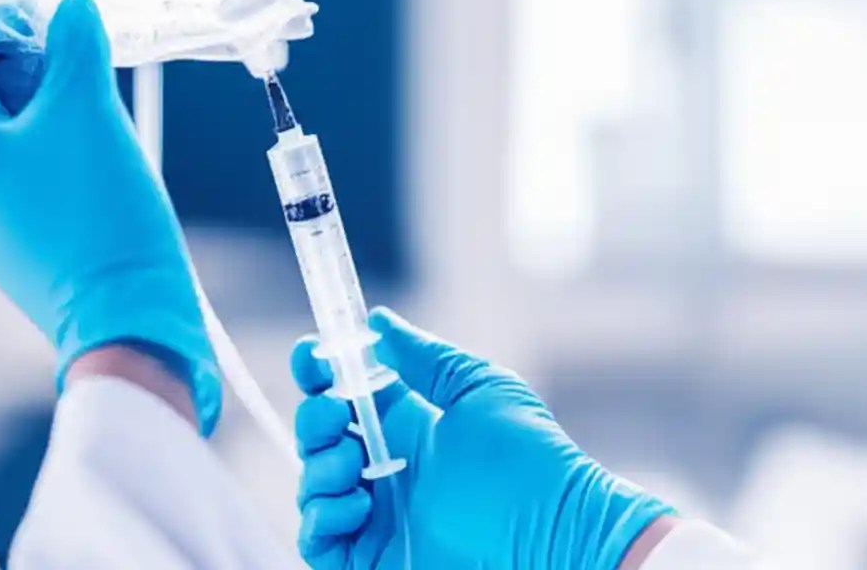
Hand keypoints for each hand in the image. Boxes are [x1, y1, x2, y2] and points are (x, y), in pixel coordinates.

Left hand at [0, 0, 220, 434]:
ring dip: (47, 101)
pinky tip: (99, 144)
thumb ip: (75, 44)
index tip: (37, 6)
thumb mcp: (88, 109)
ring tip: (95, 95)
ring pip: (6, 133)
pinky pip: (27, 171)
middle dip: (24, 59)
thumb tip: (70, 7)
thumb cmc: (99, 216)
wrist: (130, 316)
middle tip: (76, 47)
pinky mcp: (23, 240)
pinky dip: (57, 143)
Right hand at [293, 307, 672, 568]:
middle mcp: (385, 468)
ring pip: (311, 488)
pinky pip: (318, 541)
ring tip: (354, 465)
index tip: (310, 355)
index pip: (342, 393)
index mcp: (405, 425)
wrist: (556, 533)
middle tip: (338, 413)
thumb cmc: (531, 461)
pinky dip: (324, 519)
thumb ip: (425, 355)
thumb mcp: (479, 389)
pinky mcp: (373, 559)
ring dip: (319, 468)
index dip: (318, 372)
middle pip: (318, 438)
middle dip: (314, 418)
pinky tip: (360, 506)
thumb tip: (379, 321)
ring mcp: (377, 516)